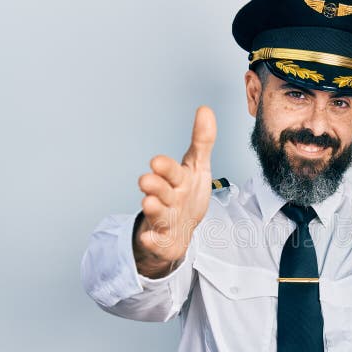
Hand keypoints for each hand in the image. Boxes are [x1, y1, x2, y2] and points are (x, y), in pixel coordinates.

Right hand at [134, 106, 216, 275]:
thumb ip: (201, 141)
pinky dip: (152, 241)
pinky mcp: (163, 240)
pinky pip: (157, 242)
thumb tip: (205, 109)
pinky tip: (149, 238)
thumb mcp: (197, 168)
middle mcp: (168, 198)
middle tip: (146, 181)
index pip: (171, 171)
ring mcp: (164, 219)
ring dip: (153, 208)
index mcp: (176, 180)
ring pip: (158, 214)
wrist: (177, 230)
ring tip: (149, 204)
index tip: (157, 161)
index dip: (165, 167)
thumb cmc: (186, 195)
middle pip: (161, 191)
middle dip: (155, 186)